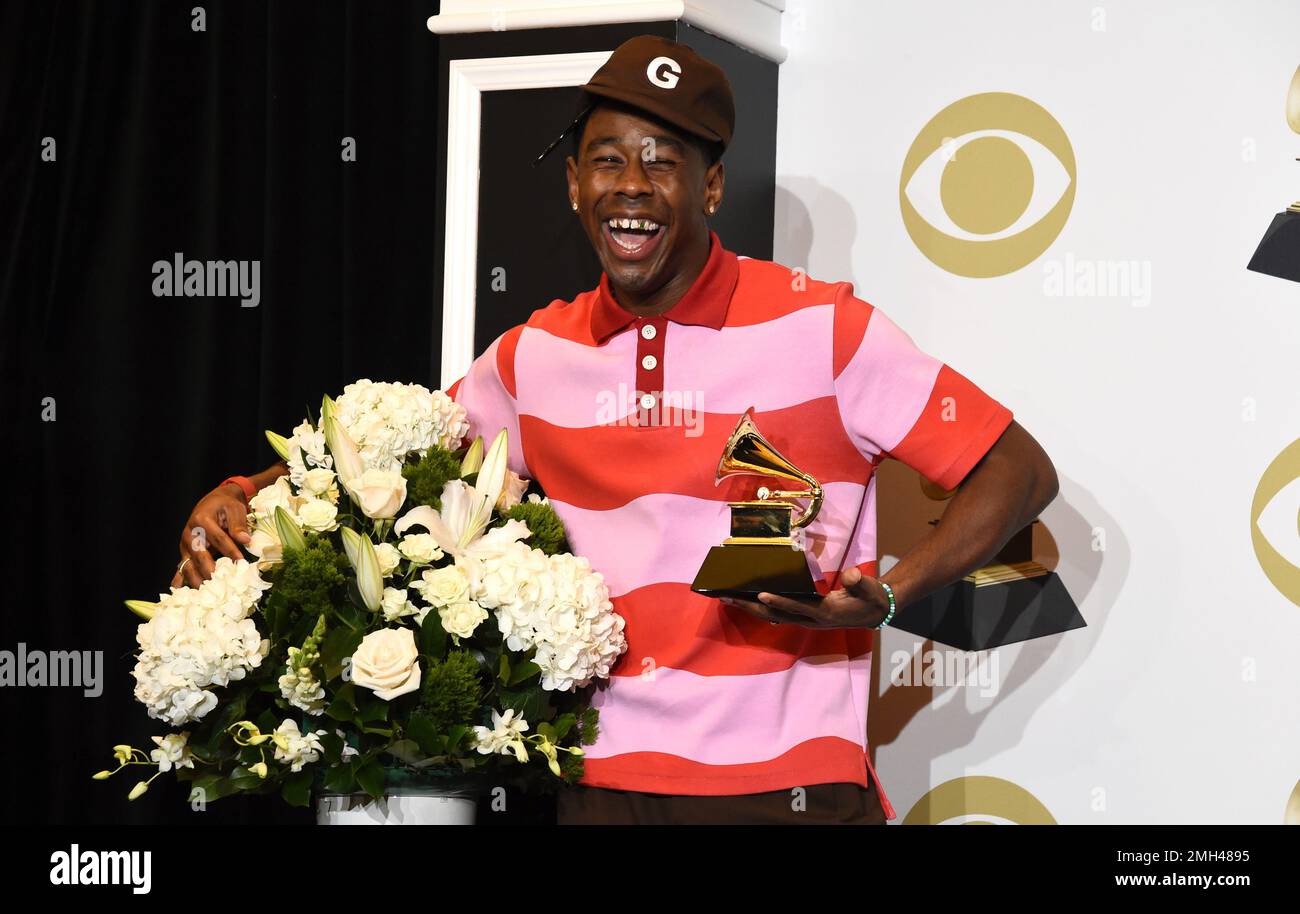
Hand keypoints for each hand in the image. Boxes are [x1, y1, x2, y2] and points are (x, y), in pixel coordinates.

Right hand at [172, 484, 251, 587]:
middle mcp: (189, 534)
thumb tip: (245, 540)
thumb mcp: (234, 509)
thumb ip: (238, 524)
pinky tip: (179, 592)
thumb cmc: (225, 506)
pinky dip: (180, 580)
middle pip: (199, 555)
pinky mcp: (185, 553)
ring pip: (188, 565)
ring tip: (206, 594)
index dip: (229, 551)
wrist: (213, 502)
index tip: (241, 562)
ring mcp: (185, 545)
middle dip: (209, 570)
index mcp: (201, 520)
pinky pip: (180, 567)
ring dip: (196, 579)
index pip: (218, 538)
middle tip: (220, 584)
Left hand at [720, 567, 890, 628]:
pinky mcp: (804, 618)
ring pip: (773, 617)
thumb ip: (859, 582)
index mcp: (825, 612)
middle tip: (729, 595)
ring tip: (729, 597)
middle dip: (752, 606)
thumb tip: (852, 575)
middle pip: (777, 615)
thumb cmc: (869, 596)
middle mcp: (811, 620)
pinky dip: (762, 609)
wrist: (874, 612)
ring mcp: (806, 621)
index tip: (762, 594)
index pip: (798, 606)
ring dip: (751, 608)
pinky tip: (747, 602)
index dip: (780, 601)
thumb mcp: (868, 588)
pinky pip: (778, 615)